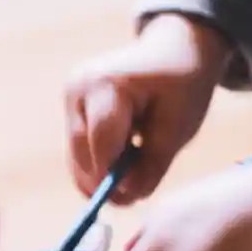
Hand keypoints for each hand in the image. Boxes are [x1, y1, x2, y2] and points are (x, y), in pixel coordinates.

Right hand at [65, 14, 233, 202]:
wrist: (174, 49)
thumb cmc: (182, 85)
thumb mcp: (178, 126)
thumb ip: (152, 163)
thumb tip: (125, 196)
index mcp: (108, 83)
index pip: (102, 141)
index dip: (112, 176)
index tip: (130, 199)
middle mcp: (78, 87)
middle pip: (81, 150)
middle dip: (102, 181)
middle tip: (128, 201)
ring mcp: (70, 95)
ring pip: (76, 153)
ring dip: (99, 174)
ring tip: (129, 180)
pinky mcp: (70, 105)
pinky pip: (78, 146)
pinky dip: (97, 161)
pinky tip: (121, 163)